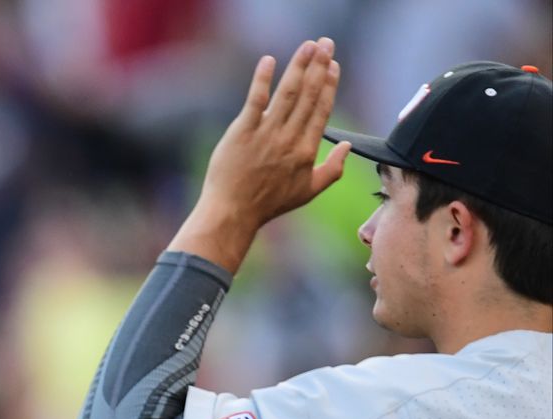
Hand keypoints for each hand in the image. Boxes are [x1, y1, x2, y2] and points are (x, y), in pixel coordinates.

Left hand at [171, 37, 348, 272]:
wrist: (232, 213)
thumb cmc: (268, 204)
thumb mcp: (307, 192)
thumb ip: (332, 169)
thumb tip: (347, 146)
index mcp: (306, 150)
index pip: (321, 109)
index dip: (329, 85)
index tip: (333, 65)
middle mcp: (289, 139)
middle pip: (309, 95)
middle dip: (319, 66)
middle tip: (326, 44)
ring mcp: (266, 134)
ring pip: (288, 93)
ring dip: (299, 66)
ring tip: (309, 46)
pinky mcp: (242, 132)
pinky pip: (255, 101)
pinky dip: (262, 79)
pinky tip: (269, 61)